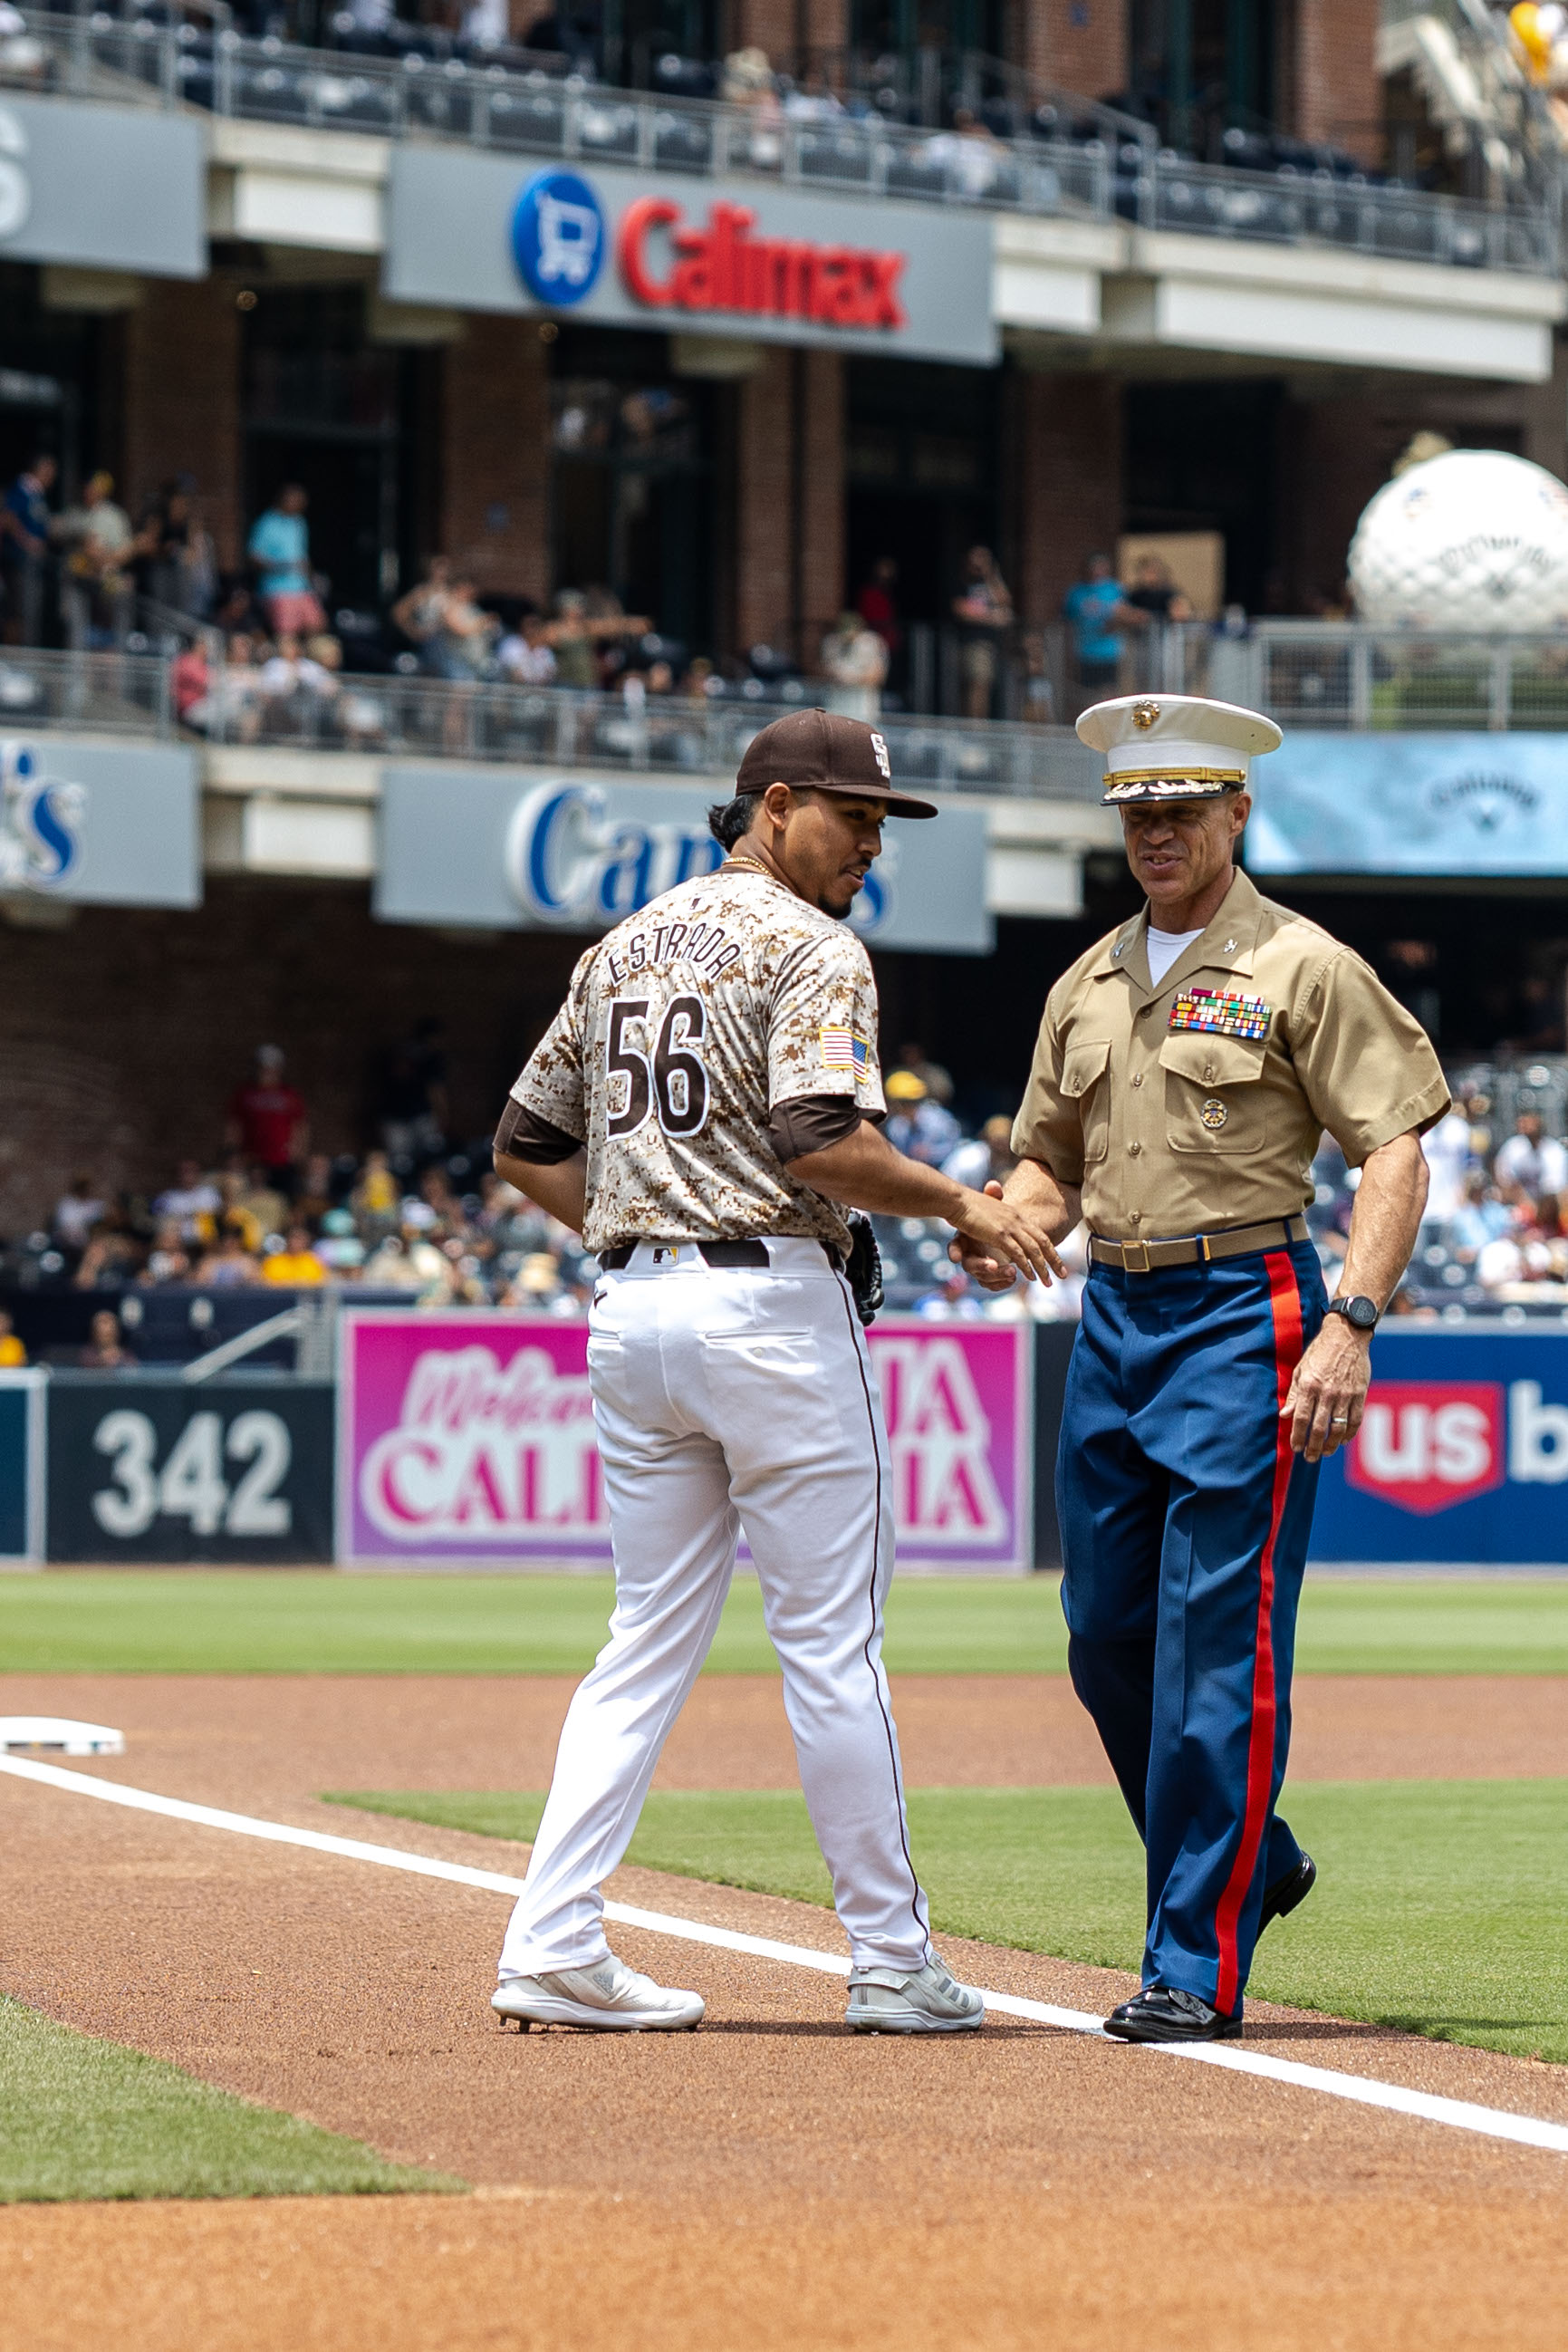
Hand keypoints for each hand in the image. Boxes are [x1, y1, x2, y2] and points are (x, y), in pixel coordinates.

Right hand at [950, 1180, 1066, 1288]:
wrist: (958, 1200)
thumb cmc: (969, 1205)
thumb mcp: (989, 1208)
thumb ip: (999, 1213)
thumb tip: (1004, 1209)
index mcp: (1016, 1215)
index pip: (1040, 1234)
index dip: (1051, 1249)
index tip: (1059, 1263)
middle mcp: (1017, 1220)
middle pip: (1042, 1242)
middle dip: (1054, 1260)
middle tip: (1063, 1275)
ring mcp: (1010, 1227)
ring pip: (1033, 1250)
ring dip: (1042, 1268)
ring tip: (1048, 1282)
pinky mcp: (1000, 1235)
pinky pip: (1018, 1253)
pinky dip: (1025, 1266)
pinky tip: (1030, 1277)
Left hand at [1282, 1318, 1371, 1459]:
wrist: (1346, 1336)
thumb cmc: (1320, 1352)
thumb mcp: (1301, 1369)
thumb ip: (1294, 1394)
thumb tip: (1285, 1415)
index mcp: (1309, 1385)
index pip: (1301, 1418)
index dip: (1297, 1436)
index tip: (1295, 1448)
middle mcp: (1327, 1392)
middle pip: (1319, 1427)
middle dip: (1313, 1446)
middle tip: (1309, 1457)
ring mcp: (1345, 1394)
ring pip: (1339, 1427)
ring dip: (1331, 1444)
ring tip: (1325, 1452)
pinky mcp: (1360, 1394)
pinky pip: (1355, 1420)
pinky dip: (1349, 1433)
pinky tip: (1343, 1440)